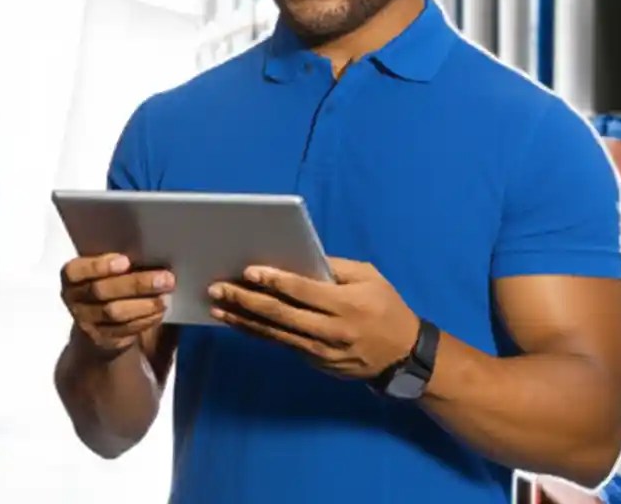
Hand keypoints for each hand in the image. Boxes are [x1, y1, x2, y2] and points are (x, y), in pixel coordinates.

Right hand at [60, 253, 175, 355]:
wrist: (99, 320)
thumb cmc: (109, 282)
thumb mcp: (107, 269)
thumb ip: (120, 263)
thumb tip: (150, 255)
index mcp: (72, 275)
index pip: (77, 270)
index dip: (99, 266)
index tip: (126, 261)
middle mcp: (74, 298)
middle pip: (101, 291)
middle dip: (136, 284)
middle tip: (165, 279)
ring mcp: (86, 321)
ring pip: (114, 312)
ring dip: (144, 304)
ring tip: (165, 297)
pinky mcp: (102, 338)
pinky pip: (123, 330)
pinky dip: (144, 320)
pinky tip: (159, 312)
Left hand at [207, 257, 419, 379]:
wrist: (403, 357)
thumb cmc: (386, 308)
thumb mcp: (370, 278)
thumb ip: (335, 267)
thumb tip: (298, 256)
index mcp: (346, 304)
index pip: (303, 291)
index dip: (274, 281)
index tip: (248, 271)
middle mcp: (330, 330)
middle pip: (280, 314)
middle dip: (246, 299)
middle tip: (218, 287)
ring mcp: (320, 351)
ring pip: (274, 333)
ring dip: (242, 319)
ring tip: (217, 306)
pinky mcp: (314, 362)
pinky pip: (281, 344)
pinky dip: (257, 332)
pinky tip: (238, 322)